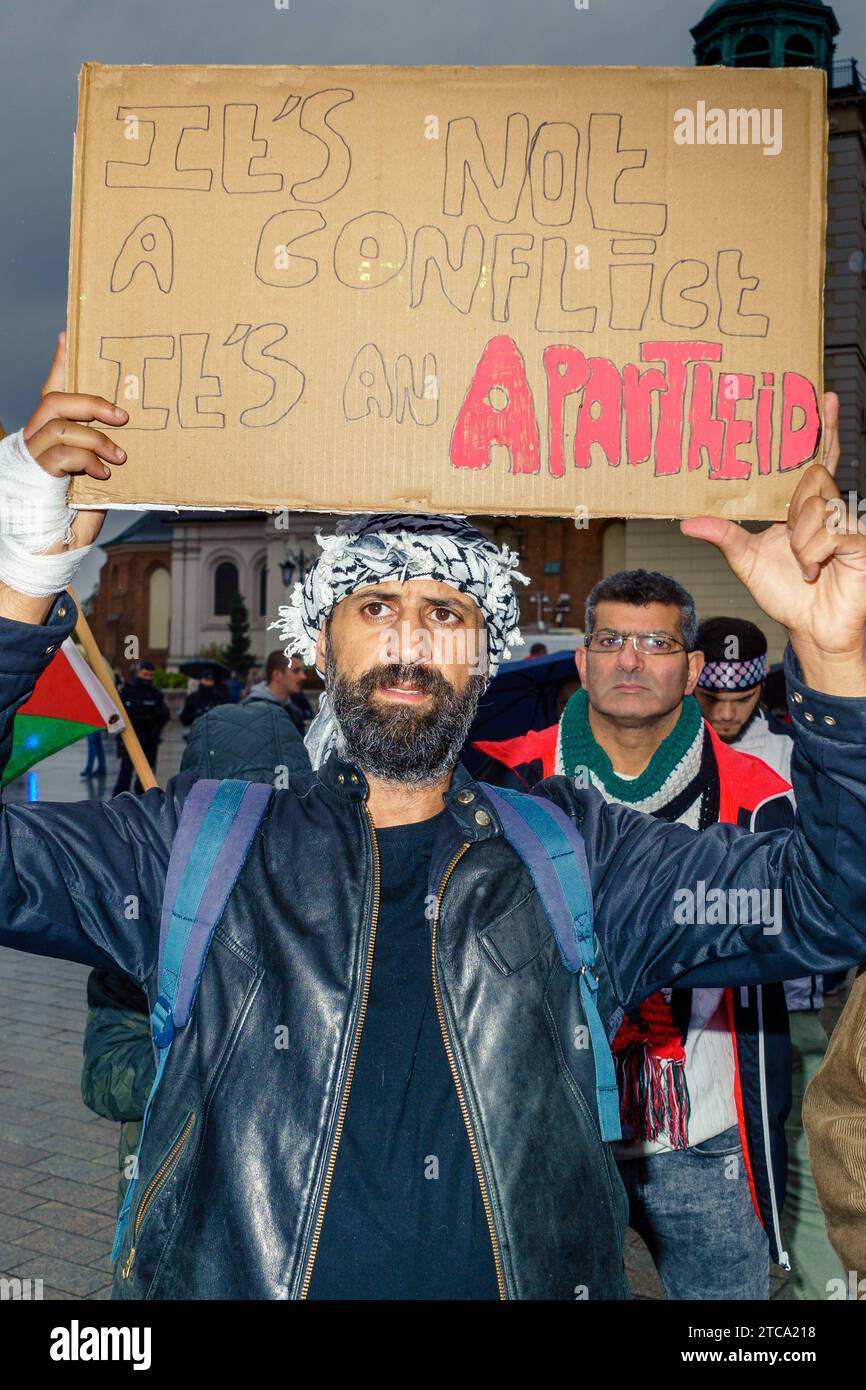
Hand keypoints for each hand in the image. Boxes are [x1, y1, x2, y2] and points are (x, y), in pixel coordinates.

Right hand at [22, 331, 128, 550]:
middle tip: (122, 416)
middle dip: (91, 402)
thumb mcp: (98, 476)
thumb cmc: (76, 514)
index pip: (53, 390)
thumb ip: (103, 452)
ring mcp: (33, 456)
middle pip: (55, 400)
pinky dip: (88, 460)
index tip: (69, 334)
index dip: (60, 362)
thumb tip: (129, 435)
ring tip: (119, 457)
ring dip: (96, 439)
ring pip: (61, 425)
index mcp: (50, 433)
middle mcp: (36, 439)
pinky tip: (104, 474)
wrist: (56, 548)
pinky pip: (62, 453)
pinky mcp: (36, 475)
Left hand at [681, 393, 865, 689]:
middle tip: (793, 548)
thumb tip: (687, 521)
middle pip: (812, 483)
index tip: (823, 396)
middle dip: (796, 517)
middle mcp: (829, 508)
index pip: (816, 459)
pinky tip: (817, 570)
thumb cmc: (786, 593)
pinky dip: (816, 554)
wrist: (813, 628)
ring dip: (802, 542)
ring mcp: (848, 523)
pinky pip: (833, 533)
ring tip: (805, 566)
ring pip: (819, 507)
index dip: (822, 429)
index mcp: (804, 505)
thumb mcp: (745, 559)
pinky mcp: (862, 543)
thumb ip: (722, 535)